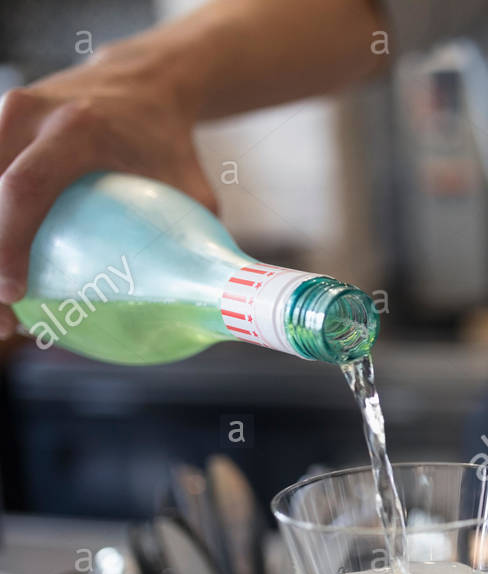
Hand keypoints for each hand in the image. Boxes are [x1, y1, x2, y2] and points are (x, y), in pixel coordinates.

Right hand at [0, 44, 215, 334]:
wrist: (144, 81)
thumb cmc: (170, 143)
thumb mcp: (192, 186)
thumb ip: (198, 242)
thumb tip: (209, 308)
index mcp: (75, 129)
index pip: (25, 189)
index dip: (8, 244)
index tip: (13, 295)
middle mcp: (29, 115)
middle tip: (4, 319)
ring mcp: (5, 115)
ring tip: (3, 306)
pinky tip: (5, 273)